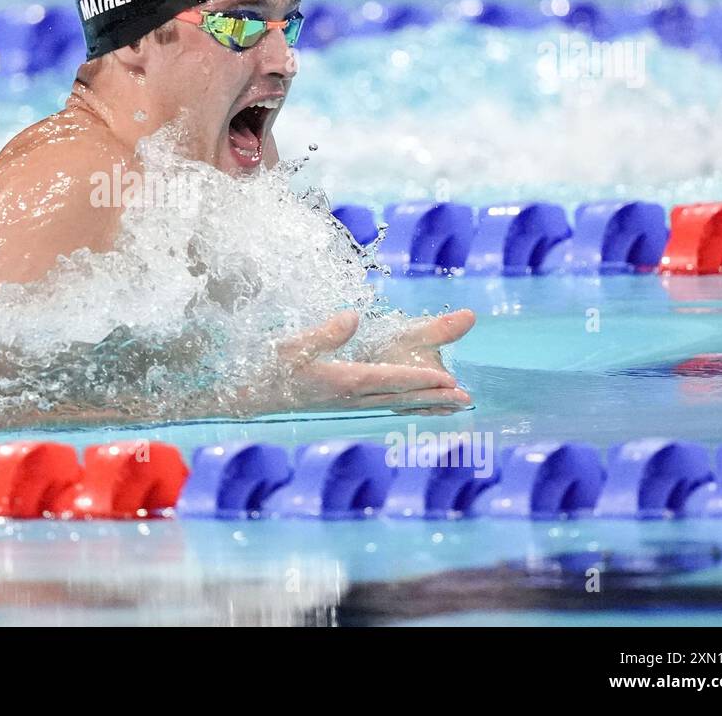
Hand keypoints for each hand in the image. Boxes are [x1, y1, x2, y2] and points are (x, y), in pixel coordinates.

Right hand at [271, 310, 473, 415]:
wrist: (256, 395)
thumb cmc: (274, 367)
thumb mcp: (295, 345)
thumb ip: (326, 333)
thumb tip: (353, 316)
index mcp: (344, 380)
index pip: (390, 378)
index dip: (420, 378)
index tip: (447, 378)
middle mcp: (353, 396)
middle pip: (400, 396)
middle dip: (433, 396)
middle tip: (465, 398)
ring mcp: (350, 403)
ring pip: (396, 403)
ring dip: (425, 403)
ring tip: (453, 404)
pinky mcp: (346, 403)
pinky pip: (385, 404)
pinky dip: (406, 404)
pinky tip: (416, 404)